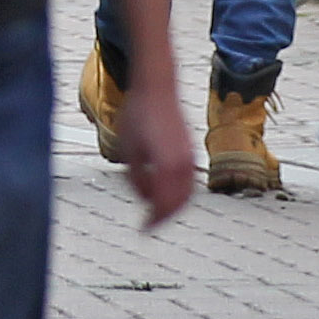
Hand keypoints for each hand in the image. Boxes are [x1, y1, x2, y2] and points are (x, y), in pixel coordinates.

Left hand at [118, 74, 199, 226]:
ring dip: (174, 206)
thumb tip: (144, 198)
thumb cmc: (138, 114)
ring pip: (188, 194)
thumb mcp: (127, 149)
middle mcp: (183, 162)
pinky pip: (190, 181)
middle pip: (179, 202)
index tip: (144, 229)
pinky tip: (166, 195)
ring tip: (157, 213)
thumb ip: (135, 177)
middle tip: (150, 225)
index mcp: (167, 163)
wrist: (157, 89)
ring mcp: (190, 157)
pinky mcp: (191, 152)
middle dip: (165, 216)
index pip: (165, 202)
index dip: (154, 219)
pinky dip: (180, 193)